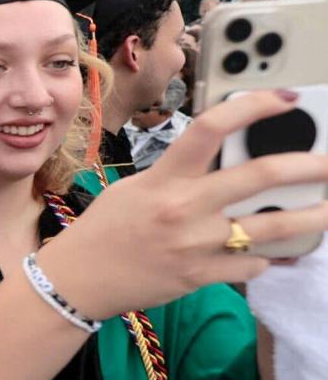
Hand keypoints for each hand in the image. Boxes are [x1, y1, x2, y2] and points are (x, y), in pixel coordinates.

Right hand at [38, 89, 327, 318]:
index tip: (284, 99)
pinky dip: (264, 258)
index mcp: (164, 179)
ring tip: (327, 210)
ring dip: (312, 218)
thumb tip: (223, 164)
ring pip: (272, 226)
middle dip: (308, 166)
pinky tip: (268, 253)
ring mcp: (195, 245)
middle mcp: (183, 208)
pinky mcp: (200, 277)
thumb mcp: (133, 189)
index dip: (252, 107)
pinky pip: (251, 265)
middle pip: (259, 176)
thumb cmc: (102, 230)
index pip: (211, 129)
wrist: (77, 280)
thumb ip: (177, 176)